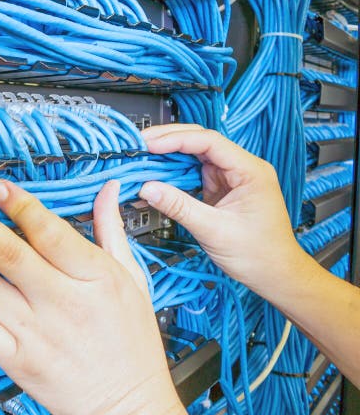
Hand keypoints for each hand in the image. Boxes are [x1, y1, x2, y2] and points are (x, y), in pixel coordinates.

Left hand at [0, 179, 186, 414]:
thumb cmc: (130, 342)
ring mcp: (36, 333)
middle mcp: (63, 303)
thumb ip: (110, 231)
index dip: (19, 205)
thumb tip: (107, 190)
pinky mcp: (17, 360)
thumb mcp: (133, 280)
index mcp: (95, 277)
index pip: (50, 233)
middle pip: (5, 252)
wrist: (126, 407)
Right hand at [138, 124, 307, 293]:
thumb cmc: (258, 255)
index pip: (209, 141)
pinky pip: (192, 173)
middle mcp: (241, 168)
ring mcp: (230, 178)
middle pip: (200, 141)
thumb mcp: (214, 230)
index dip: (176, 139)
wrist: (275, 275)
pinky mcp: (220, 189)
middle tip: (139, 144)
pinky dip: (172, 174)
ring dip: (167, 156)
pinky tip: (154, 176)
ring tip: (141, 157)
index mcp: (250, 171)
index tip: (149, 145)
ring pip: (194, 156)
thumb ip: (179, 207)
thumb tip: (147, 188)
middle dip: (168, 140)